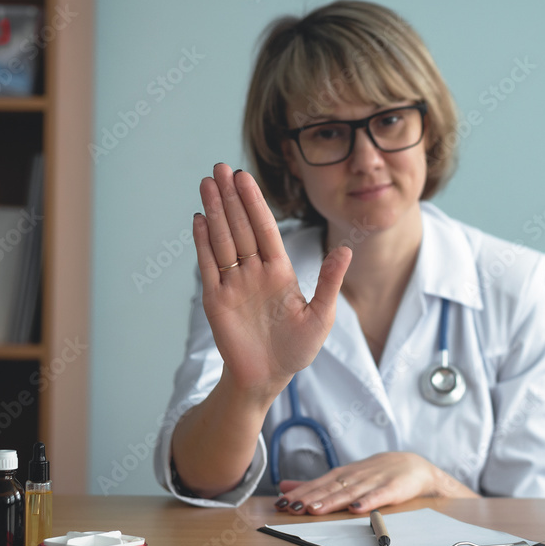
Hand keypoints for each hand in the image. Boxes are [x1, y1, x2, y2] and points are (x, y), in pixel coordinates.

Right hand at [193, 164, 351, 409]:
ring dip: (214, 212)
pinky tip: (199, 220)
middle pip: (240, 227)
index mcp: (279, 271)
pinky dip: (202, 244)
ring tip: (206, 183)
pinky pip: (208, 266)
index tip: (245, 178)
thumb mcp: (321, 315)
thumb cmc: (296, 349)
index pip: (264, 228)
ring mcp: (233, 283)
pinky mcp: (216, 300)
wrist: (267, 378)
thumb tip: (345, 249)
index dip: (254, 202)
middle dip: (230, 197)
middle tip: (220, 167)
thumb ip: (329, 281)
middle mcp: (253, 271)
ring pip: (222, 240)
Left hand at [273, 452, 478, 514]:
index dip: (300, 492)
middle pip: (330, 488)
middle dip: (310, 497)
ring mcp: (374, 482)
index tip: (282, 502)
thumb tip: (284, 486)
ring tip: (315, 509)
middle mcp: (355, 476)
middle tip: (291, 507)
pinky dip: (367, 502)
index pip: (318, 483)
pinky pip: (378, 497)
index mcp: (343, 474)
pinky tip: (356, 509)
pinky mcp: (392, 489)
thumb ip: (315, 484)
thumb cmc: (376, 472)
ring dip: (332, 501)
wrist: (414, 465)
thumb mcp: (344, 475)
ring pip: (350, 492)